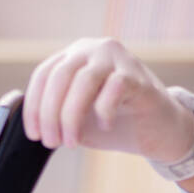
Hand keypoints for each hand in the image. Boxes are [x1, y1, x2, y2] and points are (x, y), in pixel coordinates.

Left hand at [21, 36, 193, 161]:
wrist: (160, 130)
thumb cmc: (116, 123)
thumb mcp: (78, 120)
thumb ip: (56, 116)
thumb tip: (35, 125)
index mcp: (76, 57)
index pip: (44, 74)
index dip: (33, 107)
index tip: (34, 135)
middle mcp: (95, 50)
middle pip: (60, 76)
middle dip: (50, 114)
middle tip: (52, 142)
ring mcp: (118, 59)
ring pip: (83, 81)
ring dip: (71, 116)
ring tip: (72, 142)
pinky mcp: (137, 76)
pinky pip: (113, 88)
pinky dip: (104, 112)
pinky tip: (106, 126)